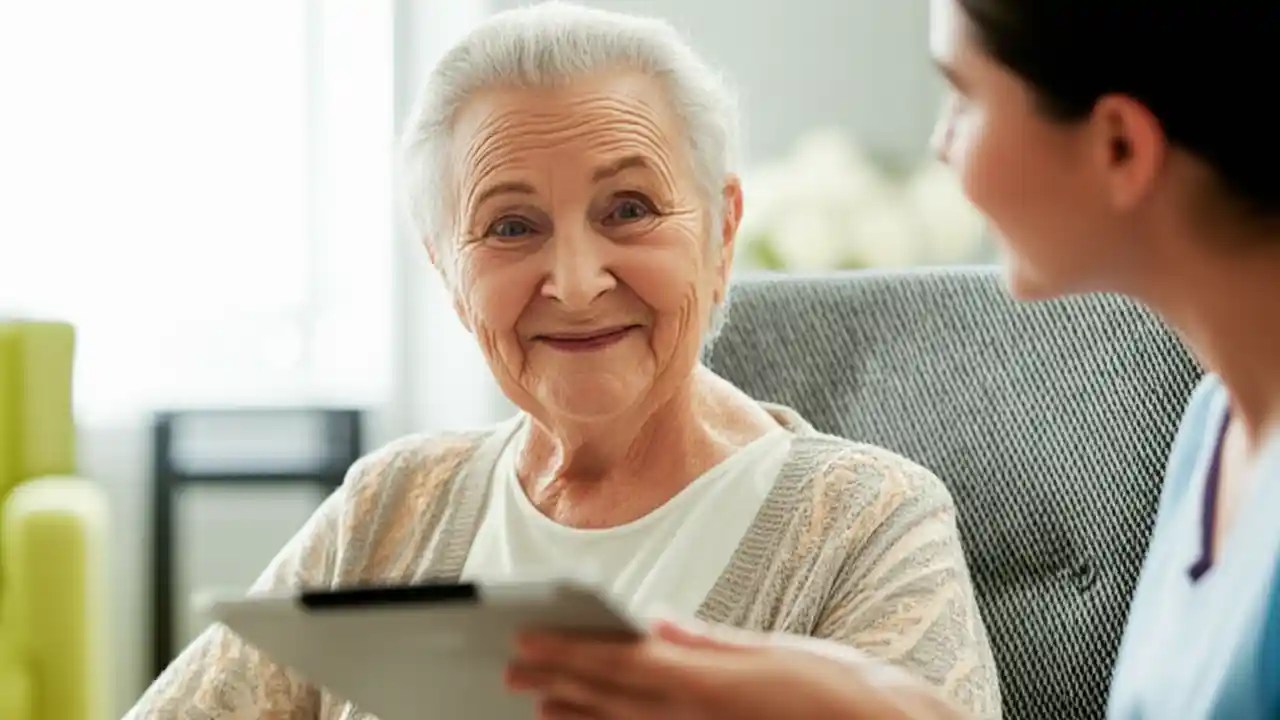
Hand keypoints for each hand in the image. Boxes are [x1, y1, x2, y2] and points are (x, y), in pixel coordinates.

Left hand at [506, 619, 964, 719]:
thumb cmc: (843, 695)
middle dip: (558, 681)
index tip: (526, 636)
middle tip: (510, 668)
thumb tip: (660, 627)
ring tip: (538, 705)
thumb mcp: (779, 653)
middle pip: (609, 699)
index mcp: (707, 682)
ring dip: (576, 717)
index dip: (567, 649)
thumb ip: (712, 644)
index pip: (619, 661)